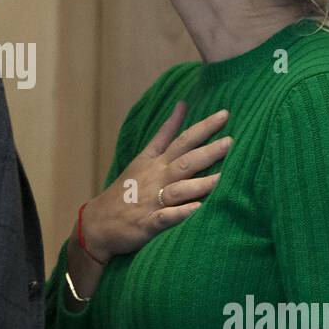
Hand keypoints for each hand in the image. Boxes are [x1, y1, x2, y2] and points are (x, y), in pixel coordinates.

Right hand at [81, 102, 231, 262]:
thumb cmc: (126, 189)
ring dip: (199, 184)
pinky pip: (165, 218)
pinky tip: (196, 210)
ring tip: (221, 178)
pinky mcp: (147, 223)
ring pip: (178, 190)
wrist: (98, 223)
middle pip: (184, 162)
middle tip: (230, 142)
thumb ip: (164, 133)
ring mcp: (151, 201)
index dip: (202, 127)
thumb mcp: (143, 157)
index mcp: (154, 162)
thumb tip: (183, 104)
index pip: (180, 140)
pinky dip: (180, 214)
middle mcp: (155, 179)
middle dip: (207, 152)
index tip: (224, 114)